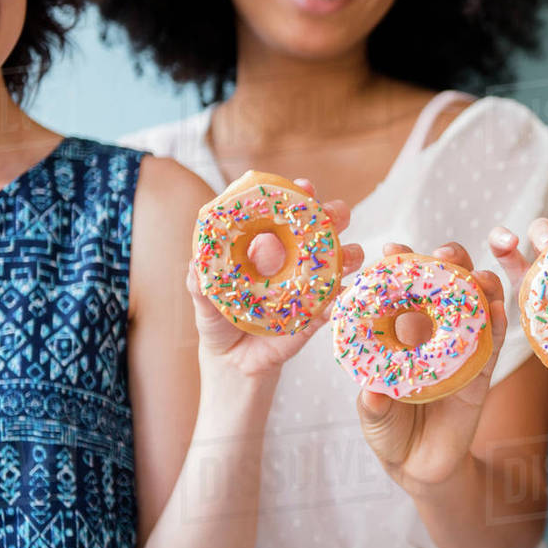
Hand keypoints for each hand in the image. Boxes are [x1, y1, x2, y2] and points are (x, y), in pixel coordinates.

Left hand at [187, 178, 364, 377]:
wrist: (233, 360)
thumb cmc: (219, 319)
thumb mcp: (204, 299)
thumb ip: (199, 282)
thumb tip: (196, 263)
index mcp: (266, 246)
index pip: (284, 214)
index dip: (297, 197)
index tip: (304, 188)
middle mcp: (293, 260)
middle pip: (321, 229)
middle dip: (334, 215)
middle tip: (335, 215)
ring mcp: (309, 284)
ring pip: (338, 261)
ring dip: (349, 254)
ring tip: (350, 256)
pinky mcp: (318, 314)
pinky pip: (334, 302)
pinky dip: (341, 297)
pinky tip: (342, 294)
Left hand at [356, 241, 508, 493]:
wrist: (420, 467)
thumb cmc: (389, 432)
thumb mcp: (374, 419)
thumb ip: (373, 407)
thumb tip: (373, 394)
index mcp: (398, 333)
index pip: (400, 290)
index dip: (398, 267)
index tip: (391, 249)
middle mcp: (431, 333)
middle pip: (443, 285)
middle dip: (444, 262)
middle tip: (440, 254)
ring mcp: (459, 348)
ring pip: (473, 304)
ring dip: (478, 284)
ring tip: (476, 275)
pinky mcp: (482, 370)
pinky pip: (494, 341)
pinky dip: (499, 322)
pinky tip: (499, 307)